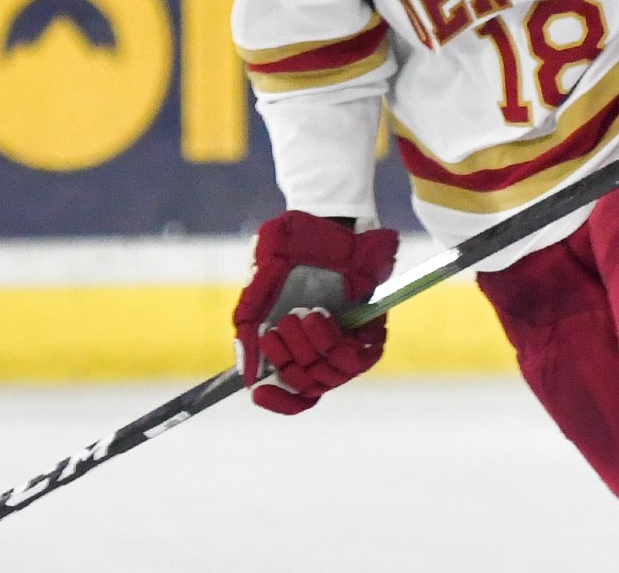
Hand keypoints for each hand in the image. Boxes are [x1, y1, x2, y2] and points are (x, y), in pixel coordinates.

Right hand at [233, 210, 397, 413]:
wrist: (325, 218)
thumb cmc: (290, 248)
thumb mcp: (260, 285)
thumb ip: (250, 326)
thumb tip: (246, 374)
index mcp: (297, 345)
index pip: (294, 394)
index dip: (279, 401)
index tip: (259, 394)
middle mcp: (324, 348)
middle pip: (309, 386)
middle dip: (289, 360)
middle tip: (281, 326)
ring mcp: (348, 338)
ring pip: (333, 374)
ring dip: (312, 348)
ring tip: (303, 315)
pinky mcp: (372, 325)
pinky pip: (364, 356)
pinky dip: (337, 341)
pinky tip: (323, 317)